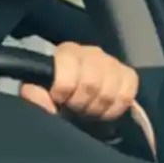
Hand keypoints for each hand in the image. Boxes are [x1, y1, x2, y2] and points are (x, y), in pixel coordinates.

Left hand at [18, 42, 138, 122]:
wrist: (71, 82)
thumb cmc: (52, 84)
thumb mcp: (36, 88)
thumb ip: (36, 95)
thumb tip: (49, 106)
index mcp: (67, 52)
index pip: (68, 77)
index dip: (63, 94)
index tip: (59, 100)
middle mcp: (92, 52)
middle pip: (91, 85)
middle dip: (80, 104)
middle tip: (74, 108)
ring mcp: (112, 62)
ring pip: (110, 92)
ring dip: (97, 108)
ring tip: (87, 110)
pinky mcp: (128, 74)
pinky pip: (128, 93)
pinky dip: (116, 107)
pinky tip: (104, 110)